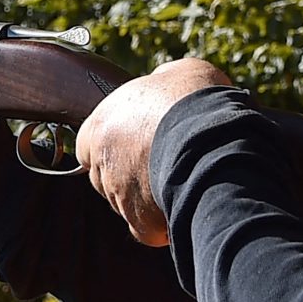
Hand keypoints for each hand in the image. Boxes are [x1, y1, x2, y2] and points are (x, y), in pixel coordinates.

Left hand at [77, 57, 233, 245]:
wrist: (213, 139)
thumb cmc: (195, 100)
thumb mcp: (179, 73)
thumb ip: (159, 84)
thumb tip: (160, 86)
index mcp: (99, 125)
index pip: (89, 143)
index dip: (113, 145)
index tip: (136, 144)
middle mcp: (102, 162)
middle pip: (106, 176)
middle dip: (129, 173)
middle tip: (163, 164)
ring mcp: (118, 195)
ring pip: (125, 203)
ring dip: (146, 196)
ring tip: (181, 182)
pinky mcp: (140, 222)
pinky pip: (146, 228)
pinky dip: (161, 223)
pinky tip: (182, 207)